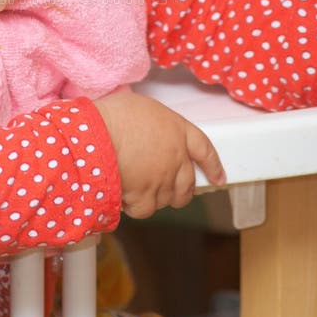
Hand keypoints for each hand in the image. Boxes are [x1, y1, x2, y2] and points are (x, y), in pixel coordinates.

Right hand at [94, 89, 225, 218]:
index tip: (218, 177)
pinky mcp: (145, 196)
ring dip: (156, 196)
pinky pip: (145, 209)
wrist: (98, 135)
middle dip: (182, 190)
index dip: (213, 166)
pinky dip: (135, 205)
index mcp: (178, 130)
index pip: (204, 150)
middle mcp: (176, 158)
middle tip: (170, 190)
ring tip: (137, 187)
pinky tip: (125, 195)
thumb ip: (154, 123)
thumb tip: (147, 129)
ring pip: (167, 199)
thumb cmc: (114, 115)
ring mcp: (162, 179)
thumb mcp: (142, 107)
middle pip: (188, 184)